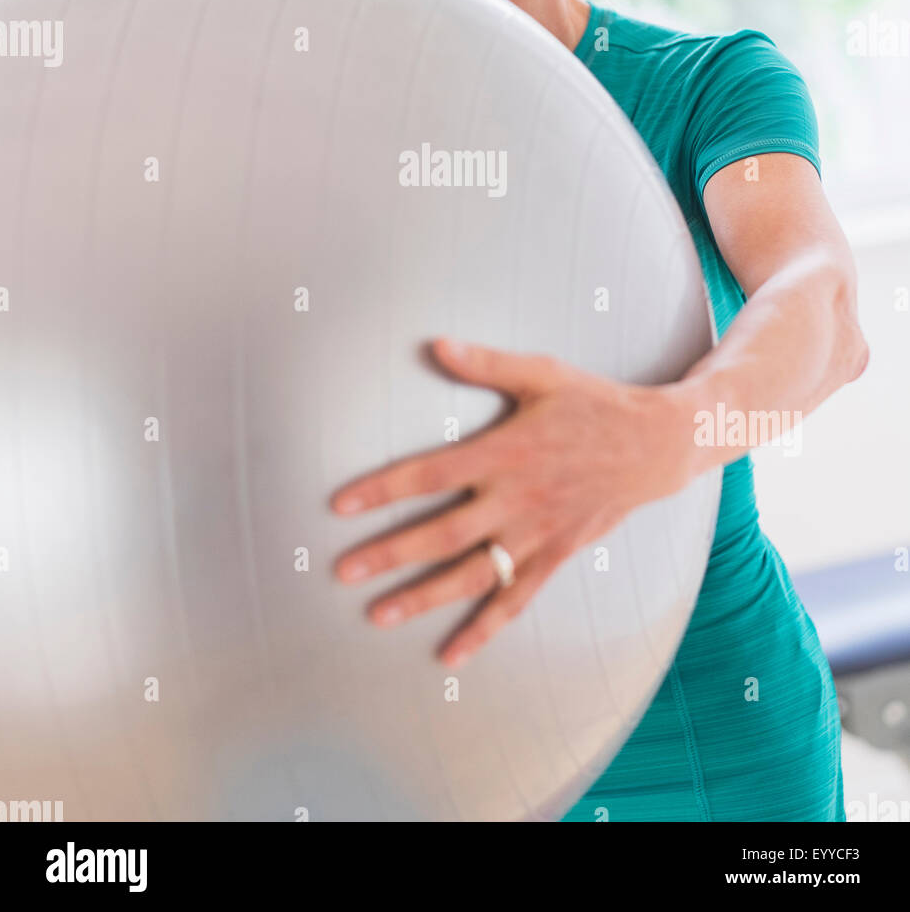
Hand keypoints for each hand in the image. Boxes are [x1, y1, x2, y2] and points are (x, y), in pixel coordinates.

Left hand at [330, 339, 697, 666]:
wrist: (656, 444)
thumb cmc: (593, 403)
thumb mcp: (542, 373)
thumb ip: (486, 363)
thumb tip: (435, 343)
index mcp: (505, 451)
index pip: (430, 474)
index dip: (384, 490)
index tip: (341, 506)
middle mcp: (516, 498)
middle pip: (442, 534)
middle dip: (390, 554)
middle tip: (343, 571)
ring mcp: (537, 533)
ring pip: (472, 574)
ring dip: (423, 598)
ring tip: (377, 616)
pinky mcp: (557, 555)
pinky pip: (516, 599)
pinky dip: (483, 629)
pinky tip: (451, 653)